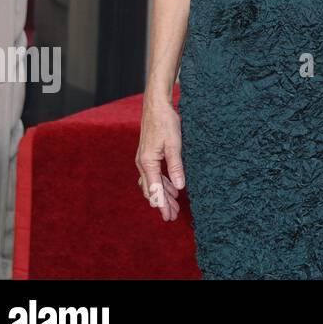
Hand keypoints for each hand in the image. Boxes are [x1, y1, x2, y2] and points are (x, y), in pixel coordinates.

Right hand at [136, 97, 183, 221]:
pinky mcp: (148, 155)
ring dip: (163, 194)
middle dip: (162, 204)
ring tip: (175, 205)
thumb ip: (176, 166)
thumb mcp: (174, 144)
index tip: (169, 217)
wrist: (156, 106)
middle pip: (152, 190)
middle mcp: (142, 164)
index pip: (155, 190)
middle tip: (173, 216)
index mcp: (147, 163)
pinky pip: (153, 175)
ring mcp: (144, 160)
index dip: (163, 205)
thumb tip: (179, 187)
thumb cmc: (165, 122)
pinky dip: (162, 183)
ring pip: (152, 184)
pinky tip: (171, 187)